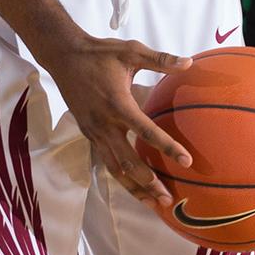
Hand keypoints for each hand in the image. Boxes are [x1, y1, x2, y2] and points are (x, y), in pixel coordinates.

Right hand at [38, 34, 193, 214]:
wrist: (64, 58)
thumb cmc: (100, 53)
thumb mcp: (131, 51)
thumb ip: (161, 60)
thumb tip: (189, 63)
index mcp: (118, 104)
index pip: (146, 131)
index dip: (167, 147)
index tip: (186, 161)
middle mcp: (105, 124)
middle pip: (128, 162)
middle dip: (149, 182)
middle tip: (168, 198)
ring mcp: (94, 132)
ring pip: (115, 168)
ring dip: (134, 188)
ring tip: (153, 204)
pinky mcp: (89, 134)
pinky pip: (106, 161)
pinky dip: (121, 177)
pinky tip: (134, 186)